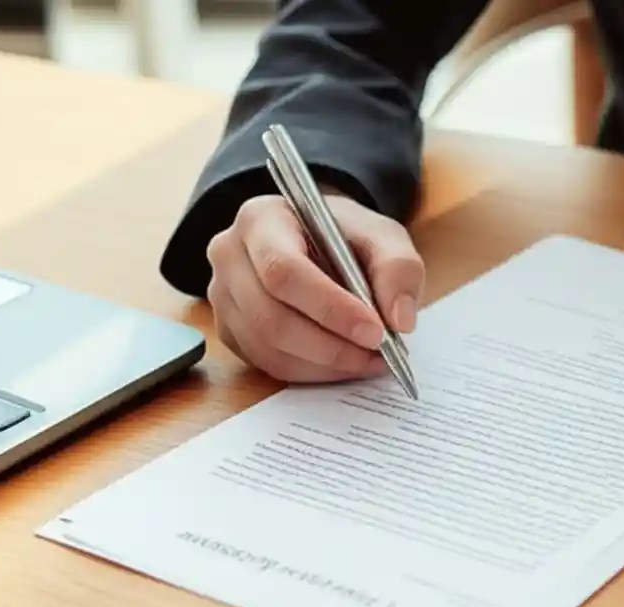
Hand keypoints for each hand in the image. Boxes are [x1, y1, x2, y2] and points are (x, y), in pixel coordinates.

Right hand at [205, 191, 423, 381]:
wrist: (317, 240)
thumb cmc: (345, 235)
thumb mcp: (382, 235)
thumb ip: (398, 268)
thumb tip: (400, 321)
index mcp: (261, 219)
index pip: (283, 271)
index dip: (331, 308)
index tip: (376, 332)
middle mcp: (230, 256)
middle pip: (271, 316)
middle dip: (331, 345)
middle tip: (379, 354)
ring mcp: (223, 296)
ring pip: (267, 347)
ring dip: (325, 364)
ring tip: (369, 360)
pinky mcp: (230, 330)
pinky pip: (267, 363)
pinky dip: (311, 371)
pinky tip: (344, 363)